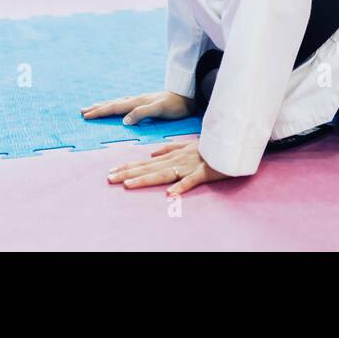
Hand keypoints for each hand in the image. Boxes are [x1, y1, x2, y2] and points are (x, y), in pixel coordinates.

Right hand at [81, 90, 193, 125]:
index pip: (114, 107)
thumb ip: (142, 113)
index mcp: (137, 102)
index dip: (100, 112)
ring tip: (93, 106)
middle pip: (113, 103)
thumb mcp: (159, 110)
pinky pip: (125, 103)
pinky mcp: (145, 102)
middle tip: (82, 111)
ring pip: (118, 102)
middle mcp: (137, 100)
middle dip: (98, 108)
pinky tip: (116, 105)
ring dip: (105, 105)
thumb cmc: (175, 106)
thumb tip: (124, 121)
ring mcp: (140, 100)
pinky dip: (116, 104)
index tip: (86, 115)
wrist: (188, 97)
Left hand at [107, 139, 230, 194]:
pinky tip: (170, 194)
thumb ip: (169, 148)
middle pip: (148, 168)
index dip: (128, 167)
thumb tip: (152, 152)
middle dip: (128, 174)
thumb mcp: (186, 144)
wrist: (229, 143)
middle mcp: (175, 160)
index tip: (111, 172)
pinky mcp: (203, 173)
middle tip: (109, 179)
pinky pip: (191, 181)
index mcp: (171, 156)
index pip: (145, 162)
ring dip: (145, 179)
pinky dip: (181, 186)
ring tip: (128, 185)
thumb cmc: (207, 146)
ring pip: (163, 174)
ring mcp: (188, 166)